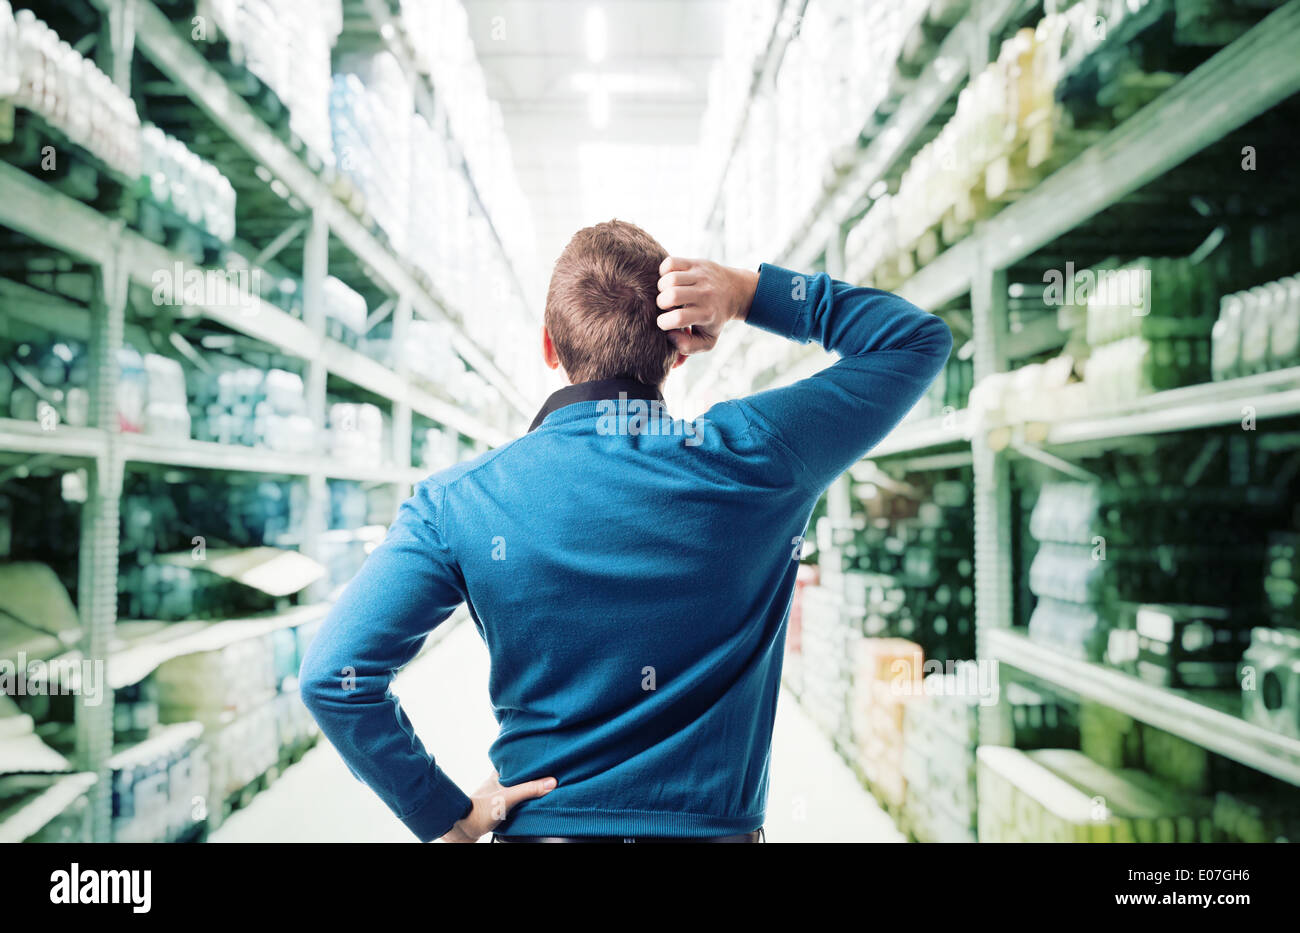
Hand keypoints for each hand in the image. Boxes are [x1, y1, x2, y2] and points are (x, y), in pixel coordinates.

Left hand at [440, 772, 556, 842]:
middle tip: (545, 775)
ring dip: (525, 791)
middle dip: (529, 777)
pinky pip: (513, 803)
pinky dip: (521, 803)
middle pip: (517, 777)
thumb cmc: (479, 811)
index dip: (528, 761)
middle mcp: (496, 784)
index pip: (515, 762)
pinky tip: (528, 805)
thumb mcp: (508, 797)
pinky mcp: (496, 810)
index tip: (542, 758)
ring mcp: (496, 797)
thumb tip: (551, 782)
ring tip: (540, 789)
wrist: (463, 830)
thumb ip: (529, 789)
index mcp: (497, 774)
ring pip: (515, 790)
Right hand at [655, 257, 758, 355]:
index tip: (665, 323)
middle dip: (660, 304)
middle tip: (665, 307)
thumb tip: (673, 362)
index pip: (677, 319)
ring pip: (669, 279)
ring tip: (666, 294)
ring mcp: (700, 276)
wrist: (735, 291)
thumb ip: (688, 351)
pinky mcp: (695, 263)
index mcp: (707, 314)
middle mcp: (705, 294)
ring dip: (660, 288)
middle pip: (671, 296)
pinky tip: (668, 281)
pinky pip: (670, 263)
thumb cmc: (714, 319)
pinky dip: (663, 271)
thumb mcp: (707, 340)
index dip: (664, 323)